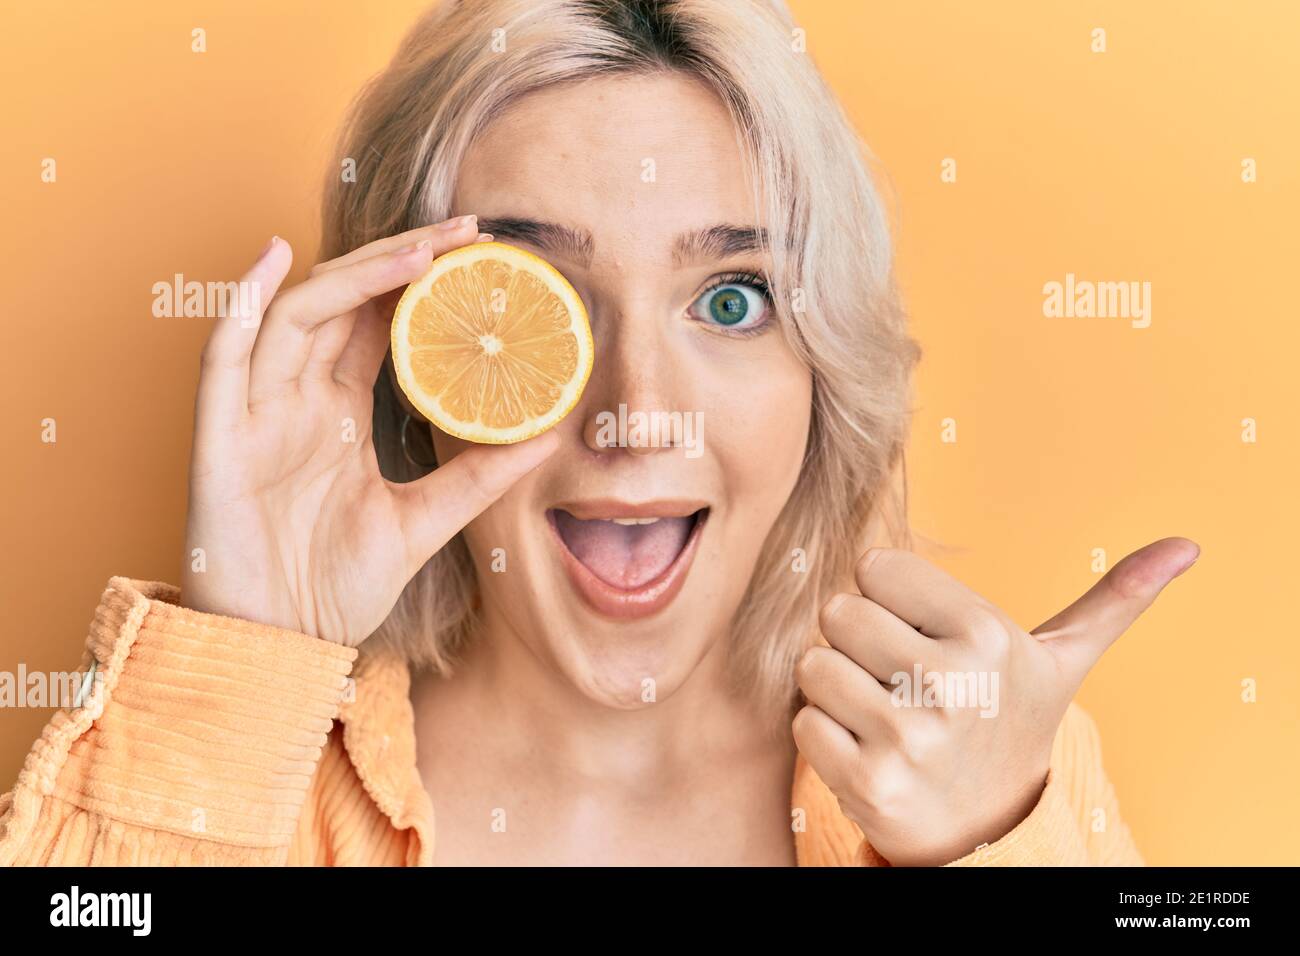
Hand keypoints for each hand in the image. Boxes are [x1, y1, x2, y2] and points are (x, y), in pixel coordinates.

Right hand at [180, 218, 558, 645]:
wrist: (281, 648)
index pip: (378, 326)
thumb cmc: (337, 586)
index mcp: (337, 414)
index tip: (478, 255)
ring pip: (295, 317)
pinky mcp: (218, 443)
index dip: (419, 284)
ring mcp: (256, 416)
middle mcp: (296, 401)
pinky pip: (223, 360)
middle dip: (398, 262)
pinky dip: (242, 305)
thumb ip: (477, 478)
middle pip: (342, 305)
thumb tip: (551, 436)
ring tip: (415, 251)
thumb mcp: (424, 523)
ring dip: (351, 276)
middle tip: (464, 233)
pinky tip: (274, 261)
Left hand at [793, 537, 1197, 864]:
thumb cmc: (1013, 723)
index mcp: (987, 636)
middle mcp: (951, 683)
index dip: (887, 597)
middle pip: (837, 612)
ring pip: (814, 665)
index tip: (921, 632)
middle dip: (857, 642)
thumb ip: (1112, 600)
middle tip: (898, 677)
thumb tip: (1186, 545)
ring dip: (836, 688)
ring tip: (883, 712)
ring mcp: (909, 737)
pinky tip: (867, 750)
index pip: (874, 567)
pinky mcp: (869, 782)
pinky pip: (803, 721)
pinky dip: (824, 735)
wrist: (995, 832)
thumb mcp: (1062, 662)